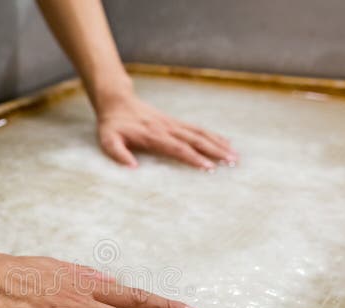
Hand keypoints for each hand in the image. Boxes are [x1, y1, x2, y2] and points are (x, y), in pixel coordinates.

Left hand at [96, 93, 237, 170]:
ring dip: (218, 144)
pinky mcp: (175, 122)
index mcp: (153, 136)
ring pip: (200, 133)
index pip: (177, 148)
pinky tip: (225, 142)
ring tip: (235, 156)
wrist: (117, 102)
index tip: (209, 168)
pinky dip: (213, 135)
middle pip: (195, 140)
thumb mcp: (109, 141)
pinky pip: (197, 128)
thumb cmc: (112, 126)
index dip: (193, 158)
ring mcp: (173, 124)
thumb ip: (119, 154)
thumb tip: (133, 168)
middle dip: (215, 151)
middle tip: (232, 162)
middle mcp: (167, 128)